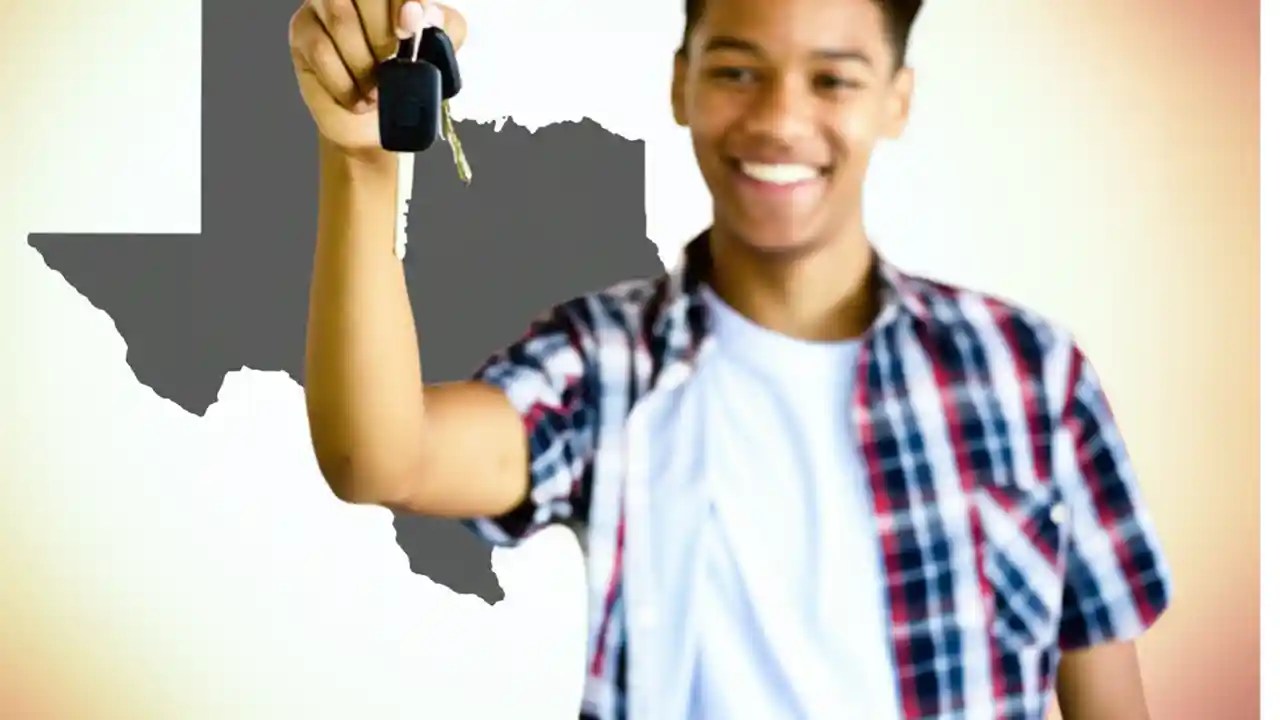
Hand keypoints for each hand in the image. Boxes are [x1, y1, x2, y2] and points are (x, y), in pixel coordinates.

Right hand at [289, 0, 467, 159]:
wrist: (375, 124)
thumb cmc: (404, 82)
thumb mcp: (440, 57)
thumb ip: (446, 31)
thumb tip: (429, 15)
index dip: (406, 0)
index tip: (410, 27)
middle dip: (382, 35)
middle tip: (391, 64)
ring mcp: (324, 5)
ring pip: (341, 20)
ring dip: (363, 63)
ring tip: (376, 88)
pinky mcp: (302, 31)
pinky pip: (321, 50)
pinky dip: (345, 82)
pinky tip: (358, 98)